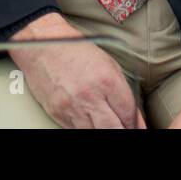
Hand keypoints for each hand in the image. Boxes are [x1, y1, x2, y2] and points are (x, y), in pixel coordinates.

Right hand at [9, 13, 144, 128]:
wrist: (42, 46)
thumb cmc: (76, 51)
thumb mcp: (108, 64)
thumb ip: (124, 91)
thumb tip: (135, 116)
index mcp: (106, 80)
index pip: (128, 114)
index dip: (136, 124)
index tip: (137, 127)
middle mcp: (89, 96)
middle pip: (113, 129)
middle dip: (122, 130)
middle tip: (124, 128)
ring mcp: (71, 107)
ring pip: (94, 133)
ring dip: (104, 129)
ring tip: (107, 123)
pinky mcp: (57, 114)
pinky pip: (76, 130)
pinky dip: (86, 128)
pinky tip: (91, 121)